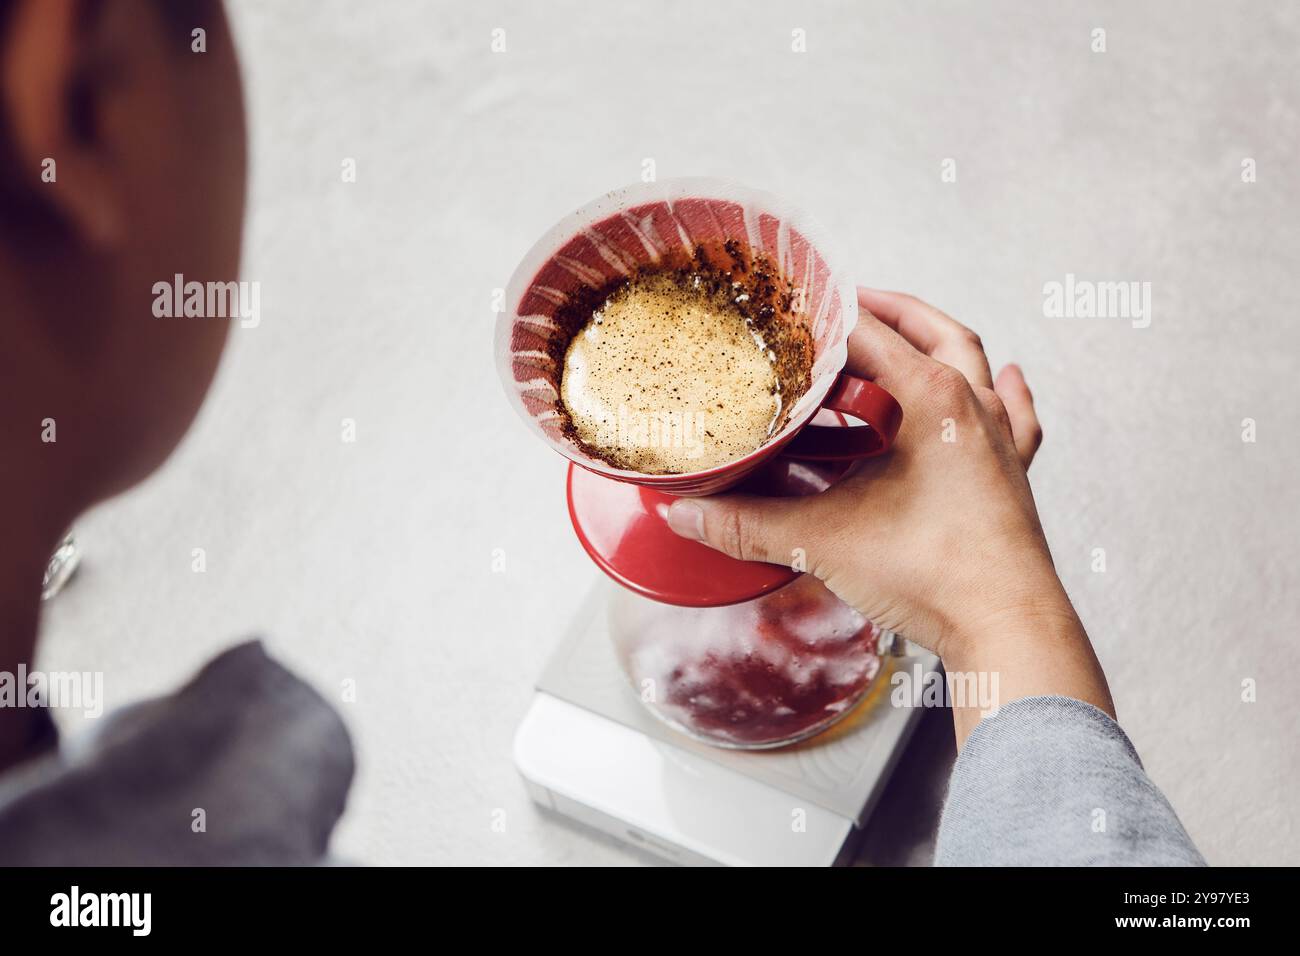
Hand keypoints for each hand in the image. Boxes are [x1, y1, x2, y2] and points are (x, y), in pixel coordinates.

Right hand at [666, 288, 1112, 738]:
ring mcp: (999, 440)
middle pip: (931, 330)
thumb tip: (686, 514)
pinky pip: (1016, 417)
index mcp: (932, 399)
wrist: (1005, 628)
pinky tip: (1007, 379)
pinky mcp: (1013, 475)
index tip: (795, 305)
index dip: (827, 317)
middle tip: (846, 303)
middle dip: (887, 311)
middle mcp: (973, 407)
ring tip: (906, 330)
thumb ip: (747, 524)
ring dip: (937, 340)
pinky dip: (1006, 392)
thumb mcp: (822, 541)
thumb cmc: (934, 575)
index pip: (869, 335)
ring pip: (976, 363)